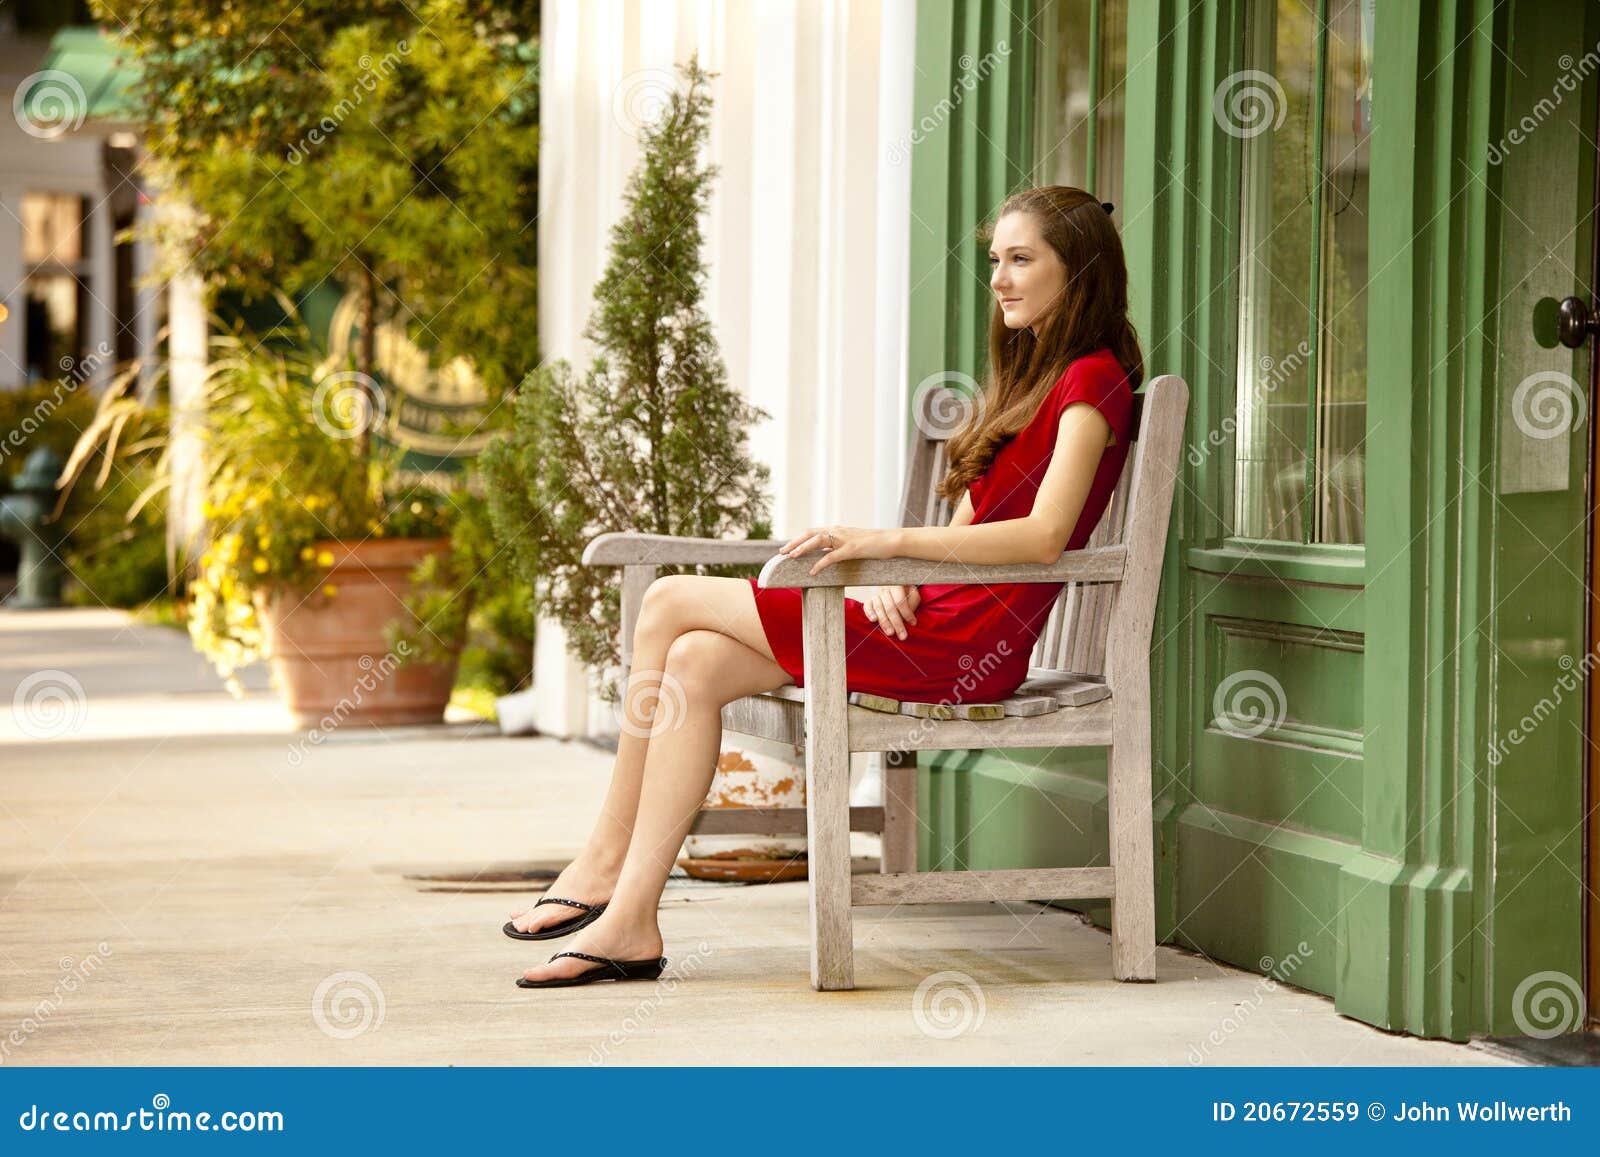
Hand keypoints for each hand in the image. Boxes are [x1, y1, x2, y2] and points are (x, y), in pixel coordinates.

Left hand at [776, 526, 897, 575]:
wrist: (893, 541)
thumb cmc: (875, 544)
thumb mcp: (854, 543)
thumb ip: (841, 546)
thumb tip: (829, 553)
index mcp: (838, 530)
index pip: (813, 532)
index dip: (798, 539)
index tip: (787, 547)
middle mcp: (839, 531)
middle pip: (811, 534)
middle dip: (795, 542)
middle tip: (781, 553)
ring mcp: (845, 539)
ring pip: (818, 541)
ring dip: (803, 548)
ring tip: (791, 557)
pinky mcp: (853, 549)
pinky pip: (832, 556)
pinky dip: (820, 564)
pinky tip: (812, 571)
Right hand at [862, 584, 920, 639]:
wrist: (892, 581)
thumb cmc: (905, 589)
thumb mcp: (912, 592)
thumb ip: (912, 602)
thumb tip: (908, 617)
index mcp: (897, 585)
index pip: (900, 602)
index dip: (907, 613)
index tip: (913, 623)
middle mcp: (884, 589)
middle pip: (890, 608)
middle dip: (897, 623)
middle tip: (902, 636)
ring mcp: (875, 593)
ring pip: (879, 608)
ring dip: (884, 622)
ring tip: (890, 632)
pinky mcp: (869, 598)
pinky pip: (867, 606)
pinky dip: (869, 613)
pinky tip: (874, 620)